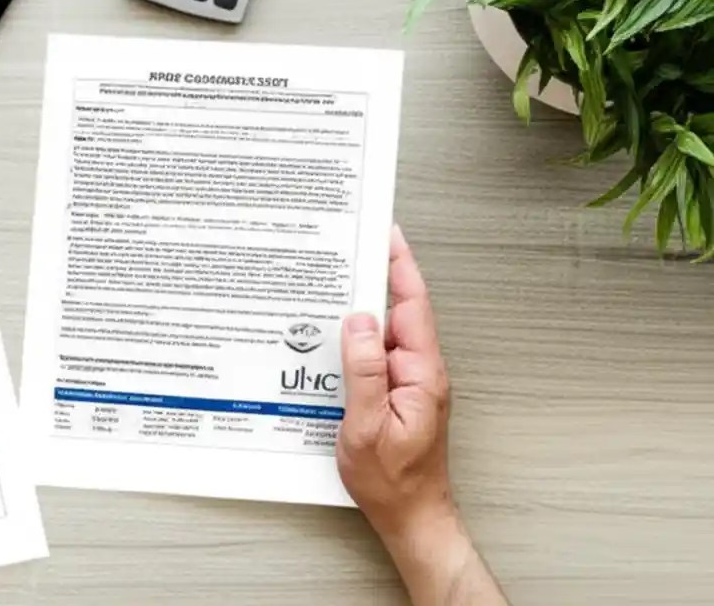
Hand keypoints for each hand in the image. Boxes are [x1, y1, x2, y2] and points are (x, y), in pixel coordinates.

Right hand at [336, 226, 507, 605]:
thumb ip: (363, 371)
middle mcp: (421, 373)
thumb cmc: (393, 482)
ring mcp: (410, 384)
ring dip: (359, 316)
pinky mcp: (397, 395)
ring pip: (383, 336)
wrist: (411, 518)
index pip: (412, 306)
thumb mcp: (367, 426)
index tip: (386, 233)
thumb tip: (359, 321)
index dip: (399, 266)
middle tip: (344, 250)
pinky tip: (331, 345)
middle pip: (397, 313)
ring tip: (328, 294)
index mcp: (423, 374)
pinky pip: (375, 359)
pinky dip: (355, 346)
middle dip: (373, 280)